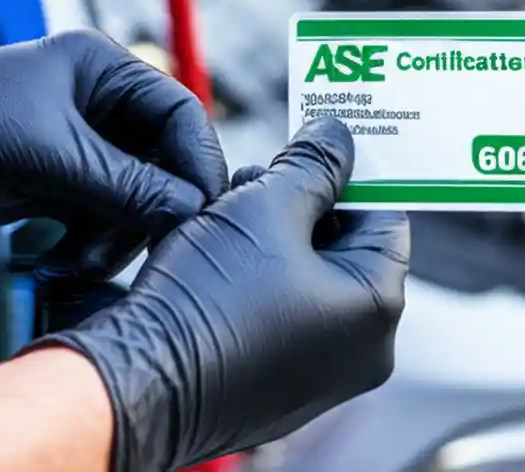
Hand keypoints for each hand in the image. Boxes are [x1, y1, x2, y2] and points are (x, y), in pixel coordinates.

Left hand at [0, 25, 226, 269]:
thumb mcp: (46, 152)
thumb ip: (123, 184)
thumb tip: (188, 209)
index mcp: (104, 72)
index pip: (180, 116)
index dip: (196, 163)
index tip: (202, 209)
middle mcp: (101, 108)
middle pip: (165, 164)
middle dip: (153, 209)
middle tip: (141, 245)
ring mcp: (82, 150)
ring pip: (137, 201)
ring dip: (117, 237)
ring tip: (80, 259)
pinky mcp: (60, 187)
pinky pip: (103, 222)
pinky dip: (92, 247)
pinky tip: (61, 260)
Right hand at [34, 118, 409, 471]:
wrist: (138, 382)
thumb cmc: (206, 302)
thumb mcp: (265, 207)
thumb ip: (313, 166)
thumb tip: (338, 138)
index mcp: (376, 306)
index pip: (386, 217)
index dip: (349, 175)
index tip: (314, 151)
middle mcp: (361, 349)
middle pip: (347, 247)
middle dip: (301, 204)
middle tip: (256, 181)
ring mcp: (320, 373)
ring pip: (310, 277)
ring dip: (272, 237)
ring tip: (224, 218)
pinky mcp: (278, 386)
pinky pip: (284, 313)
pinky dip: (258, 278)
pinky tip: (216, 257)